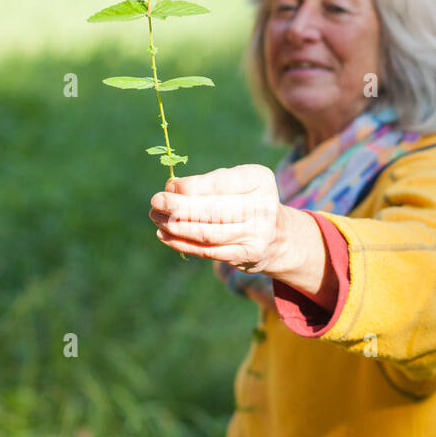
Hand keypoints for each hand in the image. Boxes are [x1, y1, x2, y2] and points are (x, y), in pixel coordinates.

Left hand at [149, 164, 297, 275]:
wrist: (279, 235)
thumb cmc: (247, 200)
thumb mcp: (236, 183)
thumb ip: (206, 183)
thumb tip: (171, 188)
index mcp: (259, 180)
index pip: (220, 183)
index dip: (191, 187)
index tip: (169, 187)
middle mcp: (263, 208)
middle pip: (213, 210)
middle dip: (179, 207)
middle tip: (156, 202)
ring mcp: (256, 235)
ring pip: (207, 233)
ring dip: (176, 227)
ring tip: (156, 218)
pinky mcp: (246, 256)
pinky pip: (208, 251)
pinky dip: (182, 243)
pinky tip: (165, 235)